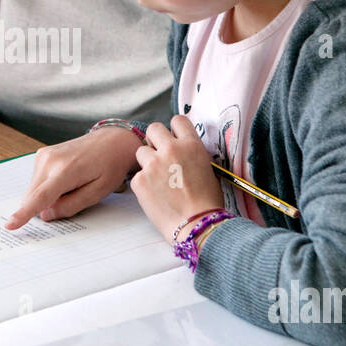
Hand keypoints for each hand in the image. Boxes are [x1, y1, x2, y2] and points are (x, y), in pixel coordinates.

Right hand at [5, 126, 141, 228]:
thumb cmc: (110, 166)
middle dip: (45, 206)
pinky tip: (66, 179)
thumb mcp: (98, 192)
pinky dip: (48, 187)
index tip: (9, 225)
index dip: (24, 213)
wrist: (112, 140)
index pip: (40, 196)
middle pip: (33, 196)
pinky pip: (37, 181)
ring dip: (47, 196)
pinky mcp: (41, 155)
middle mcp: (49, 160)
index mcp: (66, 170)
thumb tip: (45, 215)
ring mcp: (43, 155)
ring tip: (73, 184)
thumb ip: (71, 206)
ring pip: (34, 190)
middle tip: (73, 196)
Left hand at [128, 116, 222, 241]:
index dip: (174, 130)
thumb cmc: (207, 202)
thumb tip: (180, 151)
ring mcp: (153, 164)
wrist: (196, 225)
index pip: (177, 120)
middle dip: (154, 140)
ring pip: (141, 151)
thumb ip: (191, 154)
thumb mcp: (208, 169)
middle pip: (153, 129)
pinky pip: (137, 175)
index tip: (173, 139)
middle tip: (159, 155)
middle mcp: (171, 149)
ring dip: (147, 162)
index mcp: (191, 145)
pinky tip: (155, 196)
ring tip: (158, 180)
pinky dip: (143, 184)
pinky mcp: (139, 180)